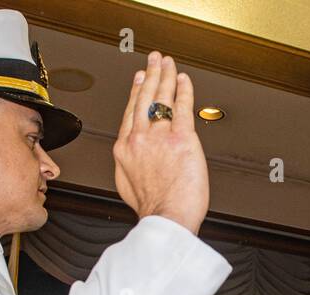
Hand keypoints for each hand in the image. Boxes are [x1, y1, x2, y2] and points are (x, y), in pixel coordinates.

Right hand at [112, 51, 209, 233]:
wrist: (167, 219)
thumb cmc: (153, 210)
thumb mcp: (128, 186)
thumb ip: (130, 166)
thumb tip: (134, 160)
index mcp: (125, 149)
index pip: (131, 112)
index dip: (136, 92)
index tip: (139, 80)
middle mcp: (140, 139)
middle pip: (144, 98)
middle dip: (150, 75)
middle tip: (154, 60)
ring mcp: (160, 136)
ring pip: (161, 98)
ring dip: (165, 76)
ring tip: (168, 63)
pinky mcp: (181, 138)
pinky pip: (182, 107)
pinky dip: (184, 90)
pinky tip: (184, 80)